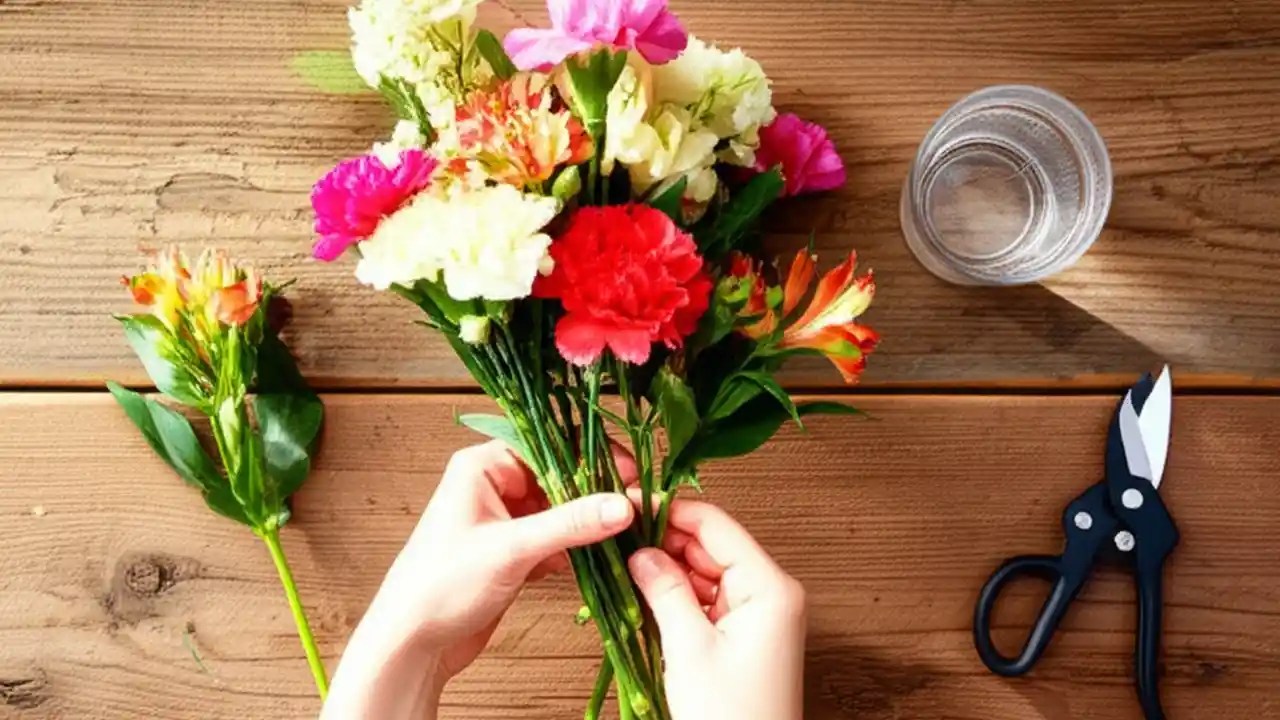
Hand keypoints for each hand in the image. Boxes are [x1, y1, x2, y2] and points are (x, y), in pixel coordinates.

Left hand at [322, 441, 635, 719]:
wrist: (412, 644)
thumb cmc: (440, 586)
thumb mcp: (511, 549)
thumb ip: (570, 524)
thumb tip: (622, 504)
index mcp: (482, 467)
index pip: (548, 443)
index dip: (591, 455)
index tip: (628, 472)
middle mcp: (493, 486)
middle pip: (559, 476)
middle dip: (594, 492)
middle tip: (631, 506)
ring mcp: (503, 520)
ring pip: (560, 509)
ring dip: (587, 523)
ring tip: (621, 534)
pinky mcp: (512, 552)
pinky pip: (555, 539)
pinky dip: (575, 548)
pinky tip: (593, 559)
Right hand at [628, 500, 806, 719]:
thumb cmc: (732, 719)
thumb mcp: (689, 648)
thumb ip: (664, 590)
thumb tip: (641, 553)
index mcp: (771, 587)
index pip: (717, 525)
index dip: (671, 510)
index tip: (632, 504)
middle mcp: (772, 594)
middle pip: (711, 545)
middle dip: (665, 541)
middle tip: (620, 538)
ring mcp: (760, 615)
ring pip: (706, 572)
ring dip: (668, 570)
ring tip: (626, 567)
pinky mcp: (746, 635)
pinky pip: (708, 599)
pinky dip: (679, 596)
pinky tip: (647, 595)